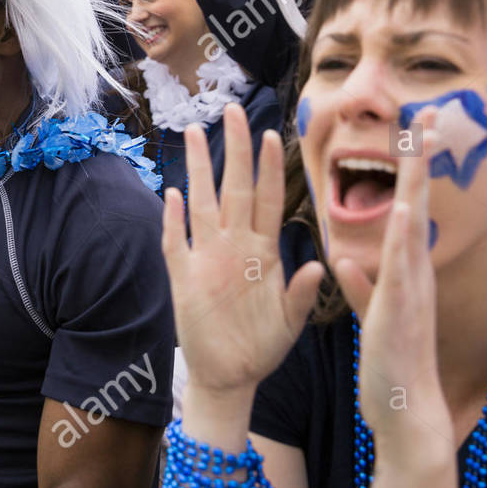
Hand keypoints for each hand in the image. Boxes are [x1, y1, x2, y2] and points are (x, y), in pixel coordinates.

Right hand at [161, 103, 324, 395]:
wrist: (231, 376)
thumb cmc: (263, 347)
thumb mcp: (291, 323)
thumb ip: (301, 294)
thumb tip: (315, 266)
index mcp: (263, 252)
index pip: (266, 199)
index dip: (269, 168)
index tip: (272, 134)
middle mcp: (234, 247)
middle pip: (232, 188)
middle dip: (234, 149)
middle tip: (233, 110)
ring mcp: (206, 259)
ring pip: (202, 204)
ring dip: (199, 169)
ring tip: (195, 133)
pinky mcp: (184, 279)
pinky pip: (175, 243)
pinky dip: (172, 219)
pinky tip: (171, 194)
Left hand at [333, 118, 452, 463]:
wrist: (403, 409)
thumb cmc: (388, 362)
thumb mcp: (370, 315)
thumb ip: (359, 286)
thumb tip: (345, 262)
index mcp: (402, 271)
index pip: (406, 208)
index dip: (407, 169)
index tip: (411, 128)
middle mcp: (412, 271)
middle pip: (418, 202)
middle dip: (422, 156)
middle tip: (431, 109)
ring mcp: (411, 289)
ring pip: (415, 224)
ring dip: (417, 181)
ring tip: (420, 139)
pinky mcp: (402, 310)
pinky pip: (403, 267)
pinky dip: (406, 238)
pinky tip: (407, 209)